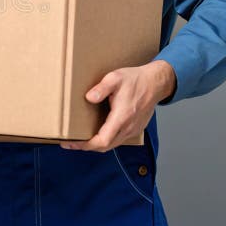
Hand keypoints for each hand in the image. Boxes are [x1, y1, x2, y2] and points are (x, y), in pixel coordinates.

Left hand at [60, 60, 175, 152]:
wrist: (156, 83)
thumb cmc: (136, 80)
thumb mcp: (115, 78)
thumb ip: (101, 88)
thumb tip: (89, 98)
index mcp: (122, 117)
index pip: (102, 140)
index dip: (85, 145)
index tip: (70, 143)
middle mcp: (128, 127)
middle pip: (105, 146)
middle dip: (86, 147)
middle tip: (70, 142)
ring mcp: (132, 129)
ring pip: (112, 144)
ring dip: (96, 144)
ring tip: (80, 139)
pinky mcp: (135, 128)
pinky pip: (118, 139)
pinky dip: (105, 140)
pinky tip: (96, 133)